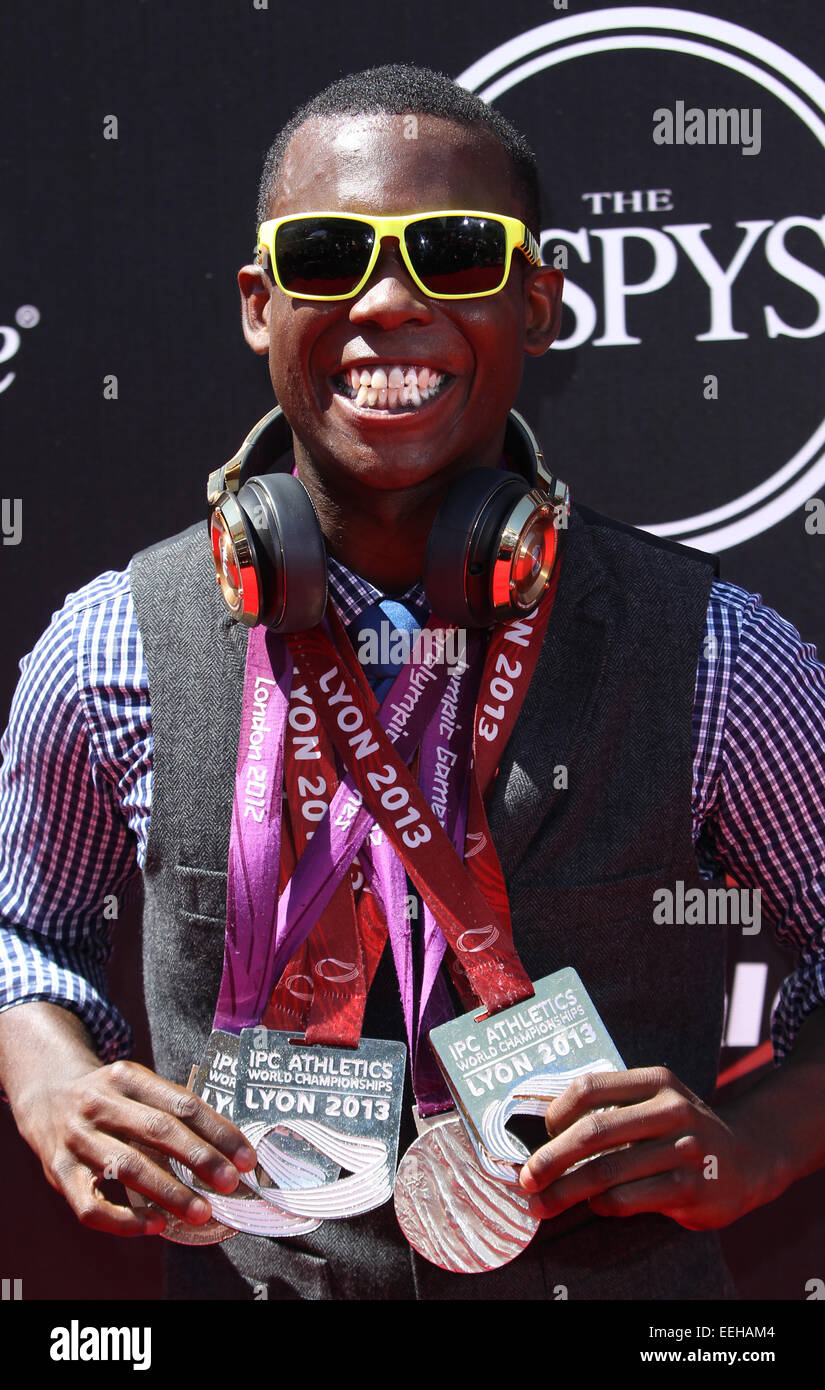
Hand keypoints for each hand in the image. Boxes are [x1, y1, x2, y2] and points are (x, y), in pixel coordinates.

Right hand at [21, 1058, 257, 1236]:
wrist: (43, 1095)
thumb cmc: (107, 1096)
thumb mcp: (134, 1084)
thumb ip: (170, 1108)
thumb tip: (227, 1148)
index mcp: (127, 1077)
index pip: (182, 1104)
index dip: (219, 1132)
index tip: (246, 1157)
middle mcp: (100, 1104)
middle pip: (159, 1132)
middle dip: (201, 1160)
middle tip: (231, 1184)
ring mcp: (77, 1139)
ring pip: (129, 1168)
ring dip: (170, 1193)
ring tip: (201, 1212)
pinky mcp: (59, 1173)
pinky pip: (93, 1205)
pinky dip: (125, 1220)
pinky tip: (155, 1225)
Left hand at [518, 1066, 773, 1229]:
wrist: (748, 1158)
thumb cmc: (681, 1131)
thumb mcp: (656, 1103)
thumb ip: (614, 1110)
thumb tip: (547, 1133)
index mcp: (656, 1081)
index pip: (591, 1087)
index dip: (557, 1110)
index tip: (541, 1132)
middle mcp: (672, 1109)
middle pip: (593, 1132)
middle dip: (551, 1159)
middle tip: (525, 1180)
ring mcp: (684, 1148)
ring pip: (607, 1172)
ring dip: (566, 1192)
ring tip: (542, 1206)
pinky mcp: (692, 1187)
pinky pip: (629, 1198)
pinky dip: (604, 1205)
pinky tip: (597, 1205)